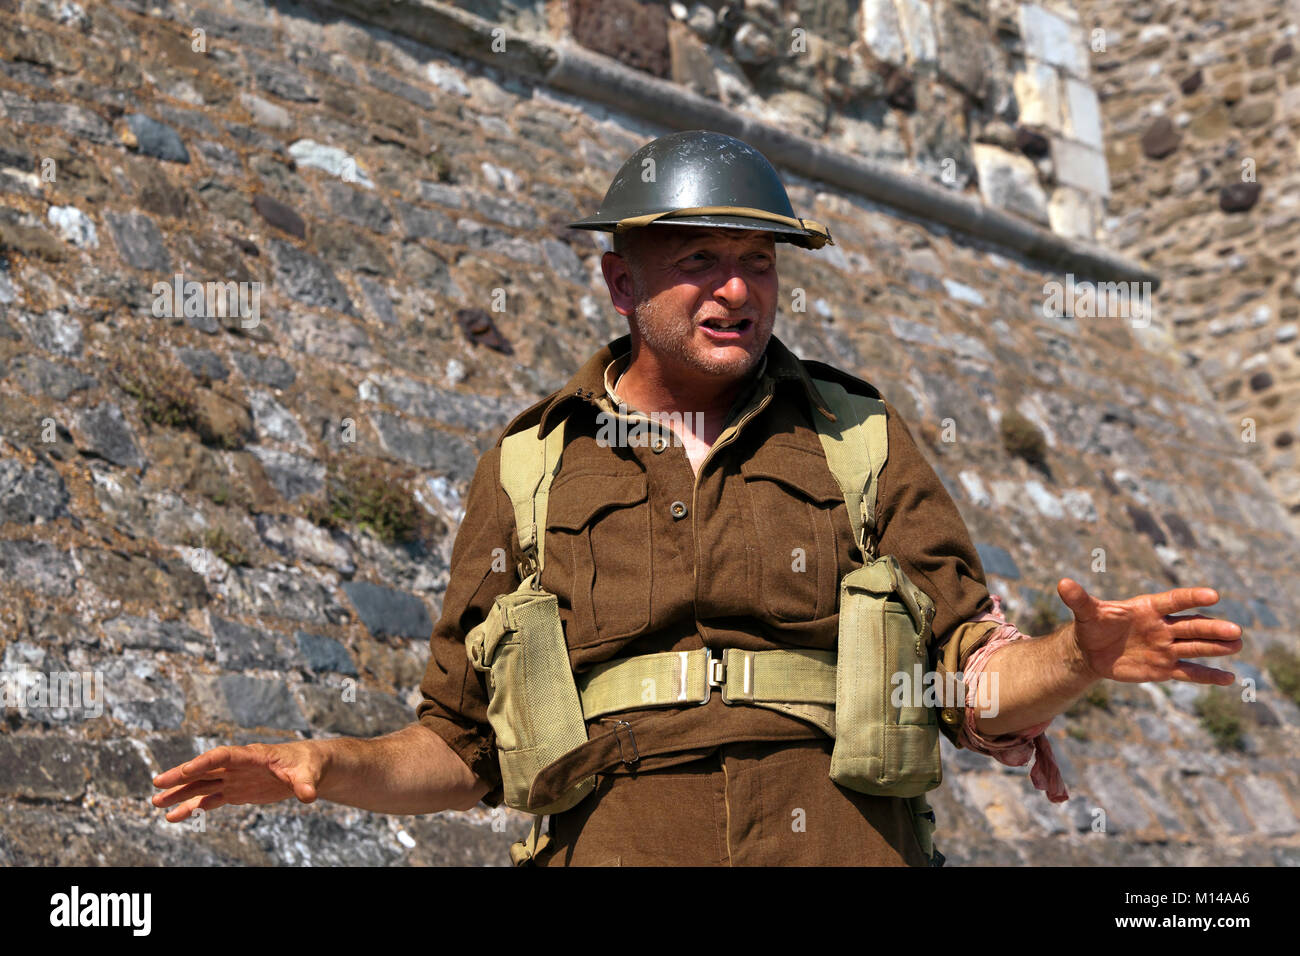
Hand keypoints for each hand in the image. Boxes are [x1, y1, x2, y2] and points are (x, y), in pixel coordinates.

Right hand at [151, 741, 325, 821]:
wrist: (309, 768)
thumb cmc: (308, 764)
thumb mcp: (309, 773)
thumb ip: (305, 783)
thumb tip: (309, 795)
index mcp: (253, 755)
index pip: (224, 756)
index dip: (205, 762)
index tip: (185, 770)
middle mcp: (239, 766)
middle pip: (205, 769)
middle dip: (181, 776)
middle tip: (157, 784)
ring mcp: (235, 779)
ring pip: (203, 784)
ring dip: (180, 793)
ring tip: (156, 803)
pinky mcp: (236, 791)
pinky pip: (210, 799)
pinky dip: (193, 807)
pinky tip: (175, 817)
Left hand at [1057, 578, 1242, 685]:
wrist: (1091, 651)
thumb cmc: (1092, 626)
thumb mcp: (1086, 612)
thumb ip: (1079, 599)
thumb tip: (1062, 583)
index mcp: (1148, 608)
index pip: (1174, 601)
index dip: (1192, 598)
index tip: (1214, 595)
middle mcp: (1162, 627)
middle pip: (1191, 626)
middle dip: (1212, 629)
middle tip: (1236, 631)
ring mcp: (1165, 647)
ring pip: (1195, 647)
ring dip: (1216, 648)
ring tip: (1238, 645)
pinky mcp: (1163, 668)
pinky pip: (1189, 672)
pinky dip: (1207, 676)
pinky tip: (1229, 679)